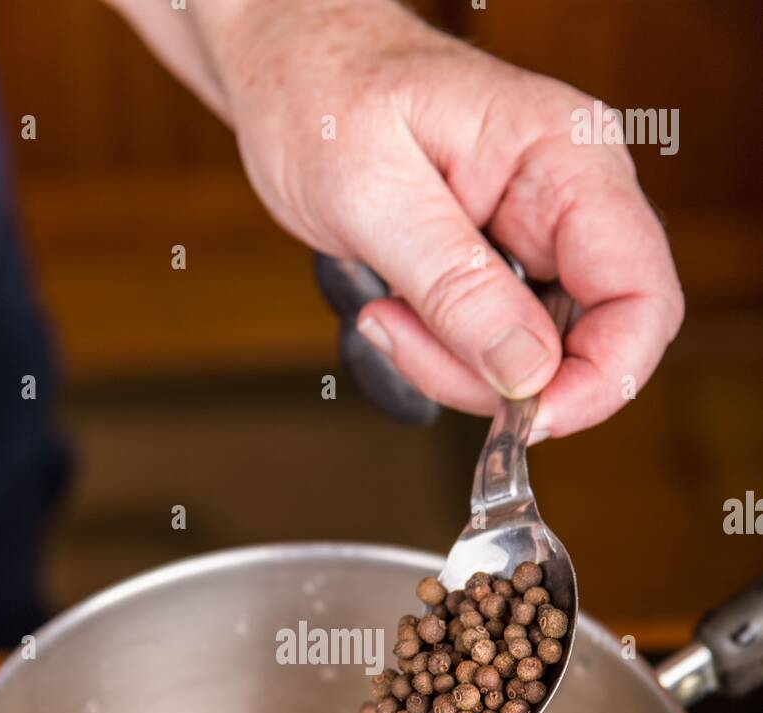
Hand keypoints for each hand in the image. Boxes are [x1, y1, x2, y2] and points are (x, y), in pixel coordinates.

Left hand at [108, 0, 683, 438]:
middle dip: (504, 378)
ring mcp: (542, 237)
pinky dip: (447, 356)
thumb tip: (529, 371)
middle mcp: (571, 198)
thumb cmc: (324, 97)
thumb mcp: (373, 193)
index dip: (601, 377)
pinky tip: (398, 313)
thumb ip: (455, 285)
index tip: (527, 418)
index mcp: (566, 158)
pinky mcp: (506, 267)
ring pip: (541, 358)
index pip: (641, 293)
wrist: (292, 73)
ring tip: (389, 314)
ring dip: (460, 368)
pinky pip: (501, 347)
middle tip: (412, 347)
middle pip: (594, 341)